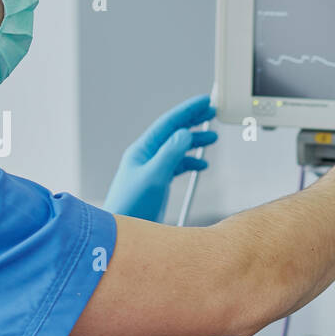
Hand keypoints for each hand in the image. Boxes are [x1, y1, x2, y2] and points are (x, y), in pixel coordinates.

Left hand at [104, 95, 217, 221]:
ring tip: (212, 137)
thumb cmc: (132, 206)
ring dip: (194, 142)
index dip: (187, 111)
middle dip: (193, 121)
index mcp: (143, 151)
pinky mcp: (157, 183)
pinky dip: (190, 162)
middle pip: (173, 133)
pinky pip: (177, 165)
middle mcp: (147, 157)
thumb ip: (170, 154)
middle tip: (212, 112)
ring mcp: (152, 170)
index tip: (204, 102)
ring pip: (177, 149)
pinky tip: (201, 164)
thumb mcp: (154, 177)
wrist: (122, 233)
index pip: (168, 124)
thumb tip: (184, 133)